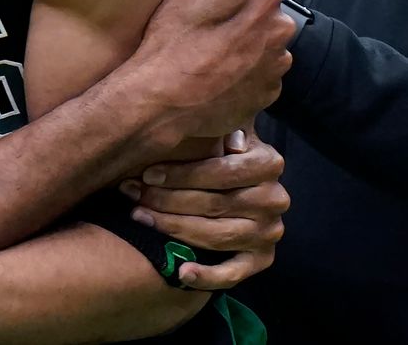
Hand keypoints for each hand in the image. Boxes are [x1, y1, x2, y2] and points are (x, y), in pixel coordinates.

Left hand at [120, 129, 287, 290]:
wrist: (240, 183)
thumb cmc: (219, 152)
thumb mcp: (221, 133)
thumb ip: (220, 130)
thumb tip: (232, 140)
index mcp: (268, 164)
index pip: (222, 171)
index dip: (183, 174)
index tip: (148, 173)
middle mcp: (275, 199)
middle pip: (214, 204)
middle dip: (167, 199)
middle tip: (132, 194)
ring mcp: (269, 232)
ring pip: (216, 235)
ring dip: (173, 229)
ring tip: (139, 217)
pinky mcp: (262, 259)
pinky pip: (234, 273)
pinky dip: (207, 276)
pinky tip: (181, 273)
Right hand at [126, 0, 293, 143]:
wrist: (162, 94)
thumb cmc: (175, 32)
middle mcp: (281, 30)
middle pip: (269, 12)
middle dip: (247, 15)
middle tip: (210, 27)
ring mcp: (276, 65)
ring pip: (267, 45)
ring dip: (248, 46)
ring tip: (212, 53)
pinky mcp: (268, 94)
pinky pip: (261, 76)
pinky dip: (245, 74)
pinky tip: (217, 74)